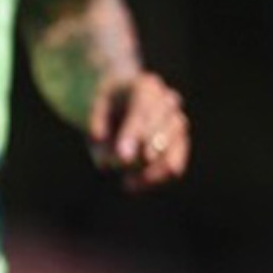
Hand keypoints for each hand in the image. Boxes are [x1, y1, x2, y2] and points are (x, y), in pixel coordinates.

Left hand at [89, 71, 188, 192]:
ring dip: (147, 173)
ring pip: (171, 154)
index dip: (133, 135)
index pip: (142, 111)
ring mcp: (178, 122)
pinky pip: (173, 167)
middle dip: (142, 155)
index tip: (123, 158)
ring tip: (125, 182)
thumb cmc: (103, 103)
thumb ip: (98, 131)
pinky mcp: (181, 143)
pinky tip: (130, 185)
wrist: (121, 97)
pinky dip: (153, 179)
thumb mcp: (92, 110)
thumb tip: (111, 163)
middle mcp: (168, 102)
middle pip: (160, 132)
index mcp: (145, 87)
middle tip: (121, 169)